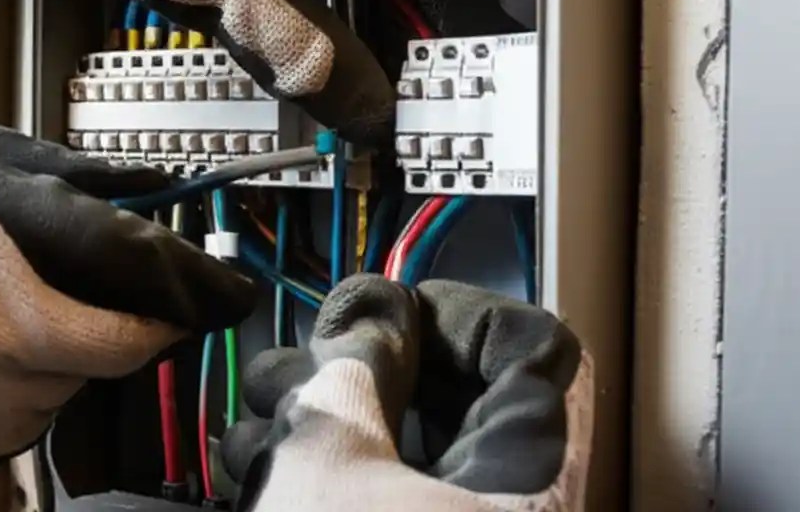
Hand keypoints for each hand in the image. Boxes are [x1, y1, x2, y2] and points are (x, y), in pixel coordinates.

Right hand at [220, 277, 591, 510]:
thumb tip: (370, 307)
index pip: (536, 347)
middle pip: (457, 387)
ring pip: (406, 435)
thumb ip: (354, 362)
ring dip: (325, 408)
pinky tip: (263, 465)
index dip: (457, 309)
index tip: (393, 309)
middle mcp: (503, 496)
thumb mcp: (329, 453)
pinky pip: (380, 482)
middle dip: (365, 359)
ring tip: (270, 413)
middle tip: (319, 359)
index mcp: (527, 475)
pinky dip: (323, 462)